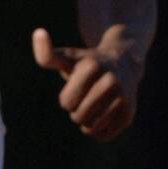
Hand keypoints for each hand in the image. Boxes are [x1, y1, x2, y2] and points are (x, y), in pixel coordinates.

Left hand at [32, 26, 140, 141]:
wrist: (123, 63)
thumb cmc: (87, 63)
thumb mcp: (67, 58)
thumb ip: (47, 54)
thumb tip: (38, 32)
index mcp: (92, 67)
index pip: (67, 102)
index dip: (67, 98)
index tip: (77, 87)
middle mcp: (111, 81)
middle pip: (78, 116)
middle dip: (76, 110)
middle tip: (86, 97)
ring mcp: (123, 98)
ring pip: (90, 128)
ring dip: (86, 121)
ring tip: (94, 104)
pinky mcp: (129, 114)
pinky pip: (102, 136)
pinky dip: (97, 130)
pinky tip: (104, 113)